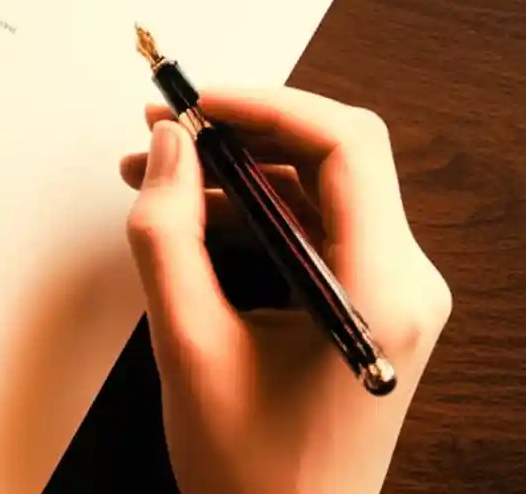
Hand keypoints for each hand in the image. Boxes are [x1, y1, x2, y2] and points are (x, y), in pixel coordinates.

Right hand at [119, 88, 450, 493]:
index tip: (196, 101)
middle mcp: (402, 282)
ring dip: (235, 171)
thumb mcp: (188, 345)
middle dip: (240, 131)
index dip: (264, 104)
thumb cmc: (253, 472)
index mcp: (381, 289)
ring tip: (155, 171)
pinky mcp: (364, 304)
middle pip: (331, 157)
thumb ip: (167, 237)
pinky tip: (187, 215)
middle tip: (163, 126)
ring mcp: (388, 294)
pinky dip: (248, 210)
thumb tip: (171, 148)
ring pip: (314, 190)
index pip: (345, 146)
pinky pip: (309, 229)